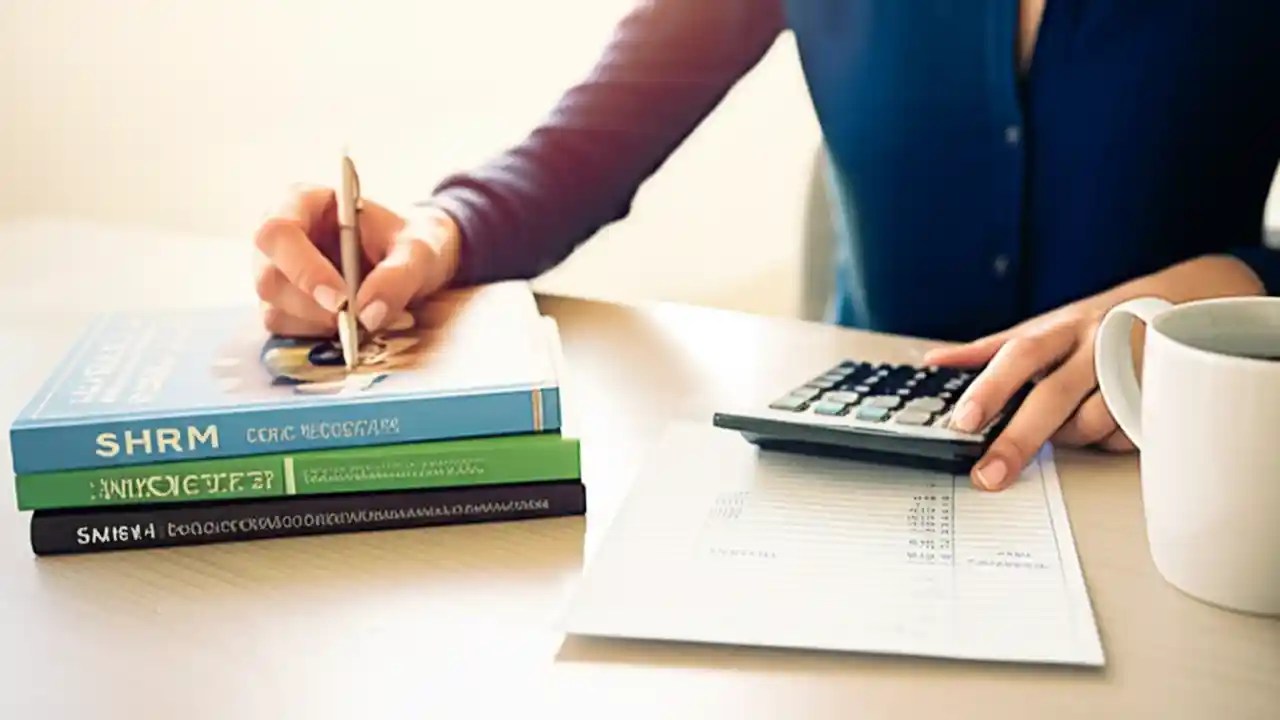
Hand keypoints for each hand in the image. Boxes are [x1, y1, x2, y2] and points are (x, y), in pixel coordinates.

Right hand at [253, 185, 460, 336]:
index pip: (278, 232)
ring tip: (359, 318)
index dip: (304, 269)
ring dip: (317, 324)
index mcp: (302, 204)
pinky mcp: (283, 305)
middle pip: (268, 278)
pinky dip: (317, 335)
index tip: (341, 300)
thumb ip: (399, 275)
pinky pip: (285, 329)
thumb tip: (369, 314)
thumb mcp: (418, 250)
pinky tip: (347, 325)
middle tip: (354, 319)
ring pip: (273, 309)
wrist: (411, 261)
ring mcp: (277, 274)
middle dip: (312, 307)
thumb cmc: (407, 242)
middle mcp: (280, 239)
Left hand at [922, 255, 1265, 491]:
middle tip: (989, 474)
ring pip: (1093, 423)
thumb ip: (989, 350)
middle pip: (1053, 397)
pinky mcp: (1164, 395)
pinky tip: (1108, 423)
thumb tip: (935, 361)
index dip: (991, 389)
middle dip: (1018, 439)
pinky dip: (1109, 439)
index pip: (1019, 356)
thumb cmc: (1092, 328)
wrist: (1174, 307)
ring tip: (1068, 425)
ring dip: (1072, 436)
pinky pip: (1125, 434)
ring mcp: (1134, 369)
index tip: (964, 421)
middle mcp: (1097, 345)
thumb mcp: (1042, 329)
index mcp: (1060, 328)